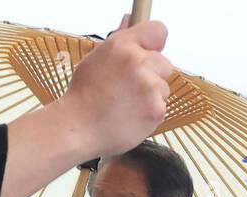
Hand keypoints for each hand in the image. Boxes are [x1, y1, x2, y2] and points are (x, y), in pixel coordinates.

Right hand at [55, 18, 173, 158]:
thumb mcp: (98, 58)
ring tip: (128, 102)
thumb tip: (130, 20)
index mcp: (122, 46)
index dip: (155, 42)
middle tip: (131, 85)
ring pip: (164, 87)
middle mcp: (138, 63)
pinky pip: (162, 107)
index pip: (158, 30)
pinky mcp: (157, 109)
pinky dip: (151, 112)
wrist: (80, 126)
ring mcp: (150, 87)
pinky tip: (132, 114)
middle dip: (153, 73)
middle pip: (165, 62)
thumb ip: (120, 39)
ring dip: (152, 94)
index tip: (150, 49)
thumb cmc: (86, 93)